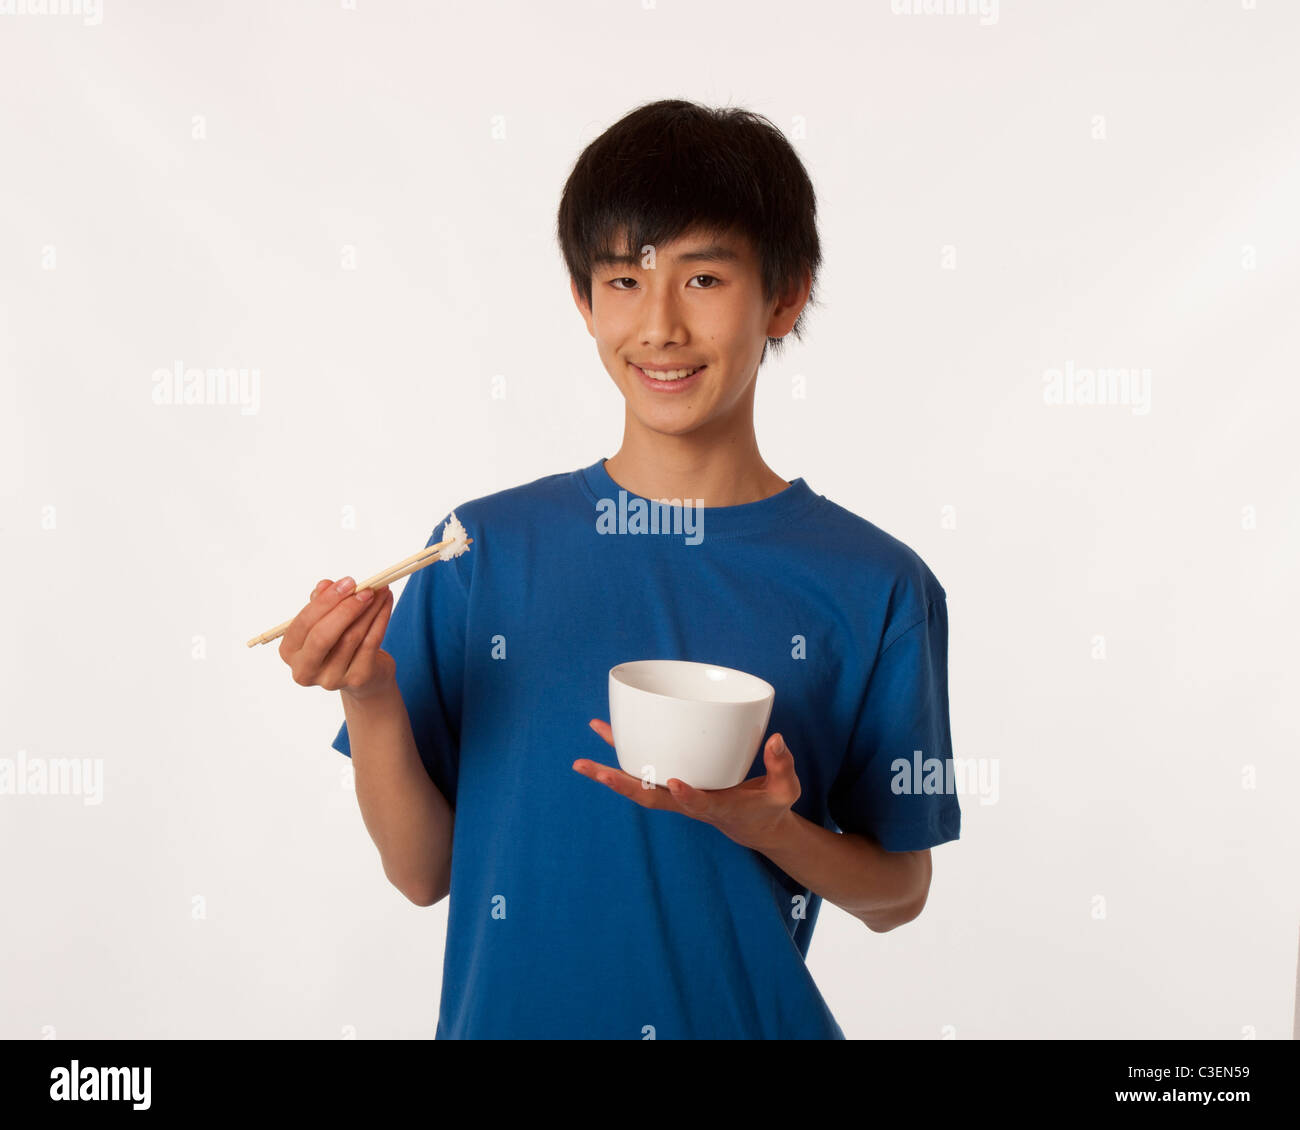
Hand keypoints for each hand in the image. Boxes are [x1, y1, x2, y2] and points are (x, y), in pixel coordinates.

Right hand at [278, 576, 395, 698]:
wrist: (363, 675)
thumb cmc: (337, 642)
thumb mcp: (325, 621)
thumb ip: (322, 603)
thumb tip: (326, 585)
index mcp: (290, 651)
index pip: (304, 623)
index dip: (326, 601)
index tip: (348, 582)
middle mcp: (305, 670)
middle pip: (323, 636)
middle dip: (347, 608)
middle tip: (366, 589)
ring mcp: (331, 678)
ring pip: (352, 637)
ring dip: (370, 609)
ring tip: (381, 590)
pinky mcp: (358, 679)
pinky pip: (371, 643)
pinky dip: (381, 619)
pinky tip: (386, 603)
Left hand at [573, 720, 800, 851]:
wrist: (754, 827)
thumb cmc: (769, 808)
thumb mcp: (785, 791)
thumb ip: (782, 766)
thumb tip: (777, 738)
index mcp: (718, 808)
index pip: (699, 805)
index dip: (687, 796)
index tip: (675, 783)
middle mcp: (690, 803)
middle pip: (651, 798)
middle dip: (622, 785)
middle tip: (594, 772)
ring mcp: (678, 795)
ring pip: (639, 785)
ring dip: (611, 770)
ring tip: (585, 752)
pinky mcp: (673, 785)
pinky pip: (644, 771)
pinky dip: (623, 754)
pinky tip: (606, 732)